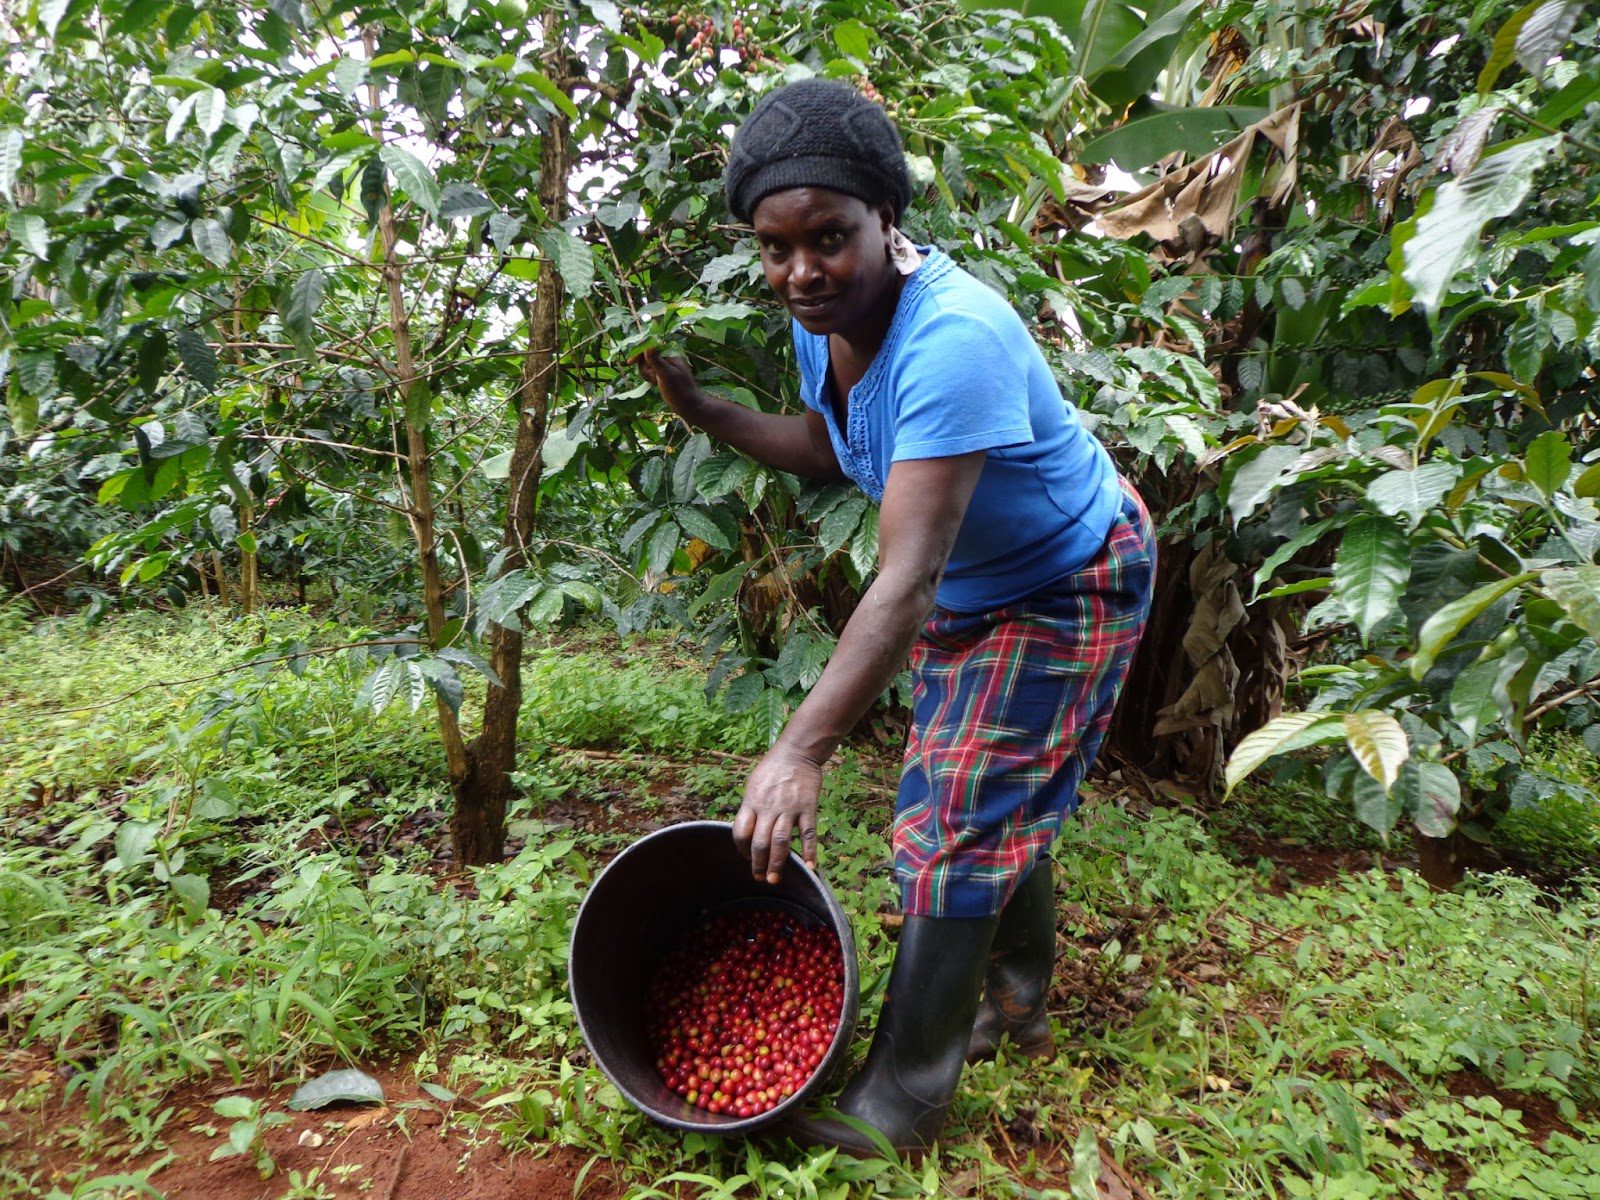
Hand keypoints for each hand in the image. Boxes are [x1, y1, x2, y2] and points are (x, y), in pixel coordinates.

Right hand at [638, 348, 702, 422]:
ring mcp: (664, 367)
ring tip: (657, 383)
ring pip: (646, 366)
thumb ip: (657, 361)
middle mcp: (667, 358)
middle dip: (646, 368)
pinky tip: (656, 385)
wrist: (688, 405)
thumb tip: (648, 347)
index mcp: (671, 354)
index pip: (650, 348)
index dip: (639, 354)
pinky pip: (650, 373)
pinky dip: (650, 379)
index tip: (629, 363)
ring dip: (648, 375)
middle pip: (646, 357)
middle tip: (654, 378)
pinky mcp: (662, 375)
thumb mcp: (667, 375)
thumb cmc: (680, 390)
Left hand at [732, 747, 822, 884]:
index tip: (747, 857)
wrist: (796, 753)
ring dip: (777, 863)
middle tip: (760, 878)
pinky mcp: (808, 807)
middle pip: (760, 842)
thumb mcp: (753, 786)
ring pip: (781, 841)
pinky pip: (808, 833)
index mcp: (752, 802)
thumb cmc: (772, 769)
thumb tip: (747, 832)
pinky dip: (809, 851)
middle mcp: (768, 807)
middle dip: (758, 864)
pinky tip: (809, 866)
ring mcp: (789, 808)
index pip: (740, 832)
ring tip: (775, 879)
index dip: (742, 849)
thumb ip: (750, 808)